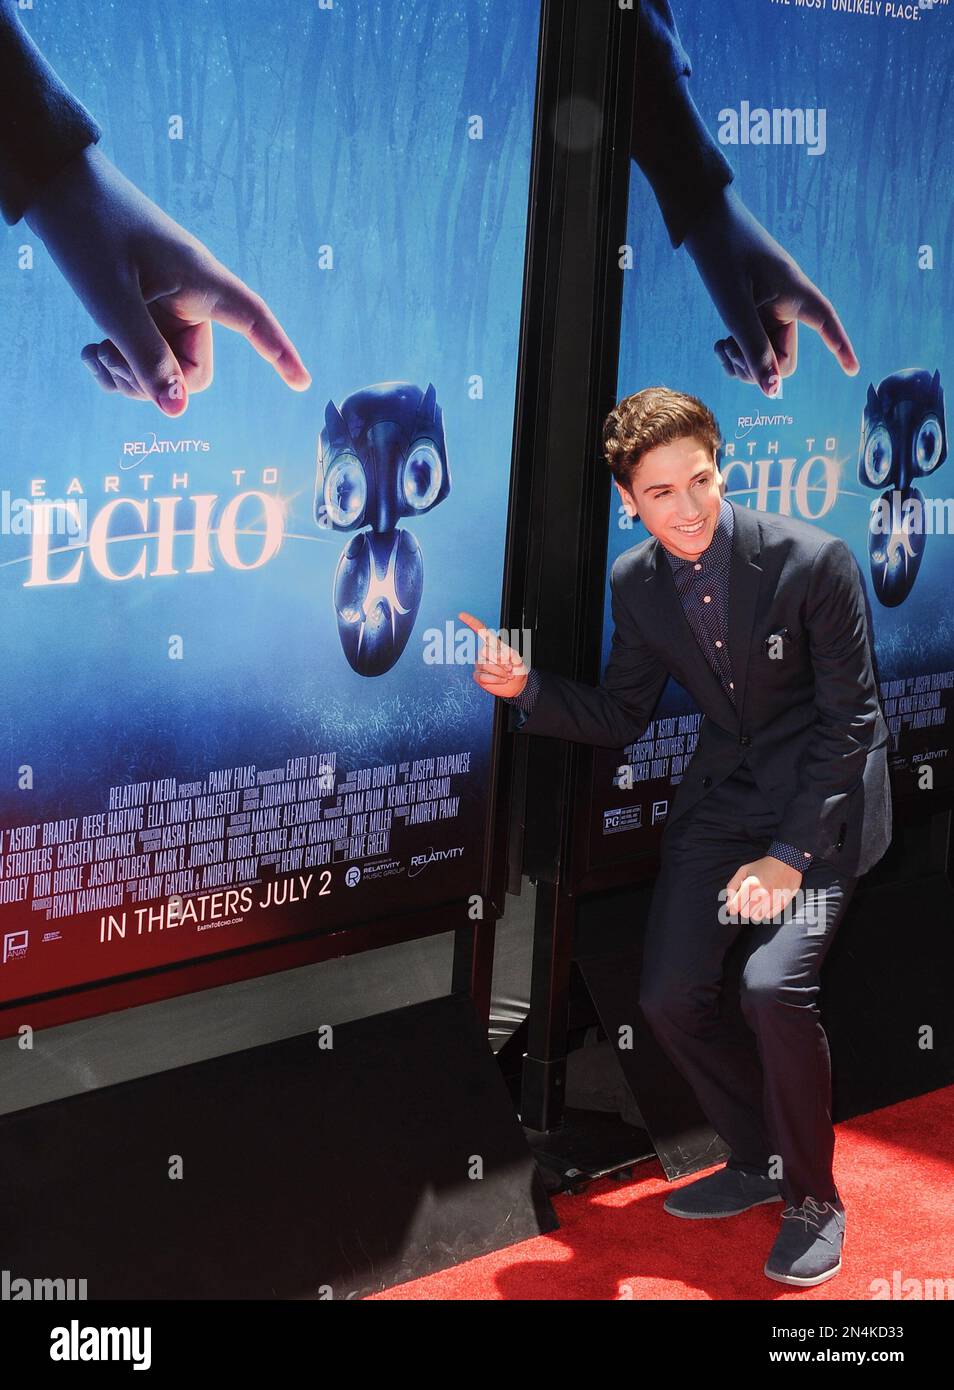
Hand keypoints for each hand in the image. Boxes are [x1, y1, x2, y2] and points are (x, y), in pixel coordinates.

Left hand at [24, 145, 310, 415]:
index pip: (256, 321)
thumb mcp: (114, 302)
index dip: (280, 353)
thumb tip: (178, 410)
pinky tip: (91, 352)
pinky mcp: (141, 310)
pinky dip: (117, 365)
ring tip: (94, 351)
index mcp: (201, 283)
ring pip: (164, 369)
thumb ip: (148, 358)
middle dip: (154, 378)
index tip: (302, 383)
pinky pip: (143, 358)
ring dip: (128, 374)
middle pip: (192, 368)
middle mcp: (190, 298)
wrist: (54, 188)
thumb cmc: (88, 231)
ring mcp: (165, 306)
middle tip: (110, 356)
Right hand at [458, 611, 528, 698]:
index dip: (471, 622)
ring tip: (507, 675)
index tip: (461, 615)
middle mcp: (484, 652)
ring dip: (500, 671)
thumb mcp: (518, 658)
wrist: (516, 684)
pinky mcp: (478, 676)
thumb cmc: (517, 669)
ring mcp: (480, 664)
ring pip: (485, 665)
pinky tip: (501, 680)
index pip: (481, 631)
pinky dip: (495, 680)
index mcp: (493, 644)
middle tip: (510, 667)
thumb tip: (500, 655)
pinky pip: (483, 676)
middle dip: (500, 660)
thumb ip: (510, 654)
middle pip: (485, 651)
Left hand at [683, 185, 857, 397]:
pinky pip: (751, 348)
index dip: (841, 348)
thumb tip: (773, 391)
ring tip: (722, 346)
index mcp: (795, 294)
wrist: (704, 222)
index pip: (828, 324)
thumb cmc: (723, 255)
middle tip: (731, 350)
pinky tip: (721, 346)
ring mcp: (769, 310)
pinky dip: (735, 355)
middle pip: (783, 358)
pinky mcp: (752, 313)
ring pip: (765, 358)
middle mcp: (787, 305)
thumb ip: (754, 349)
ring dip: (743, 363)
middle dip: (758, 367)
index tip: (853, 371)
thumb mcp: (735, 307)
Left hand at [724, 855, 801, 922]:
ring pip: (757, 917)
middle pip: (745, 914)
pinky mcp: (782, 903)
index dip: (732, 907)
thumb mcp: (744, 870)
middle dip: (744, 908)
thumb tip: (728, 904)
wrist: (787, 862)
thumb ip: (732, 886)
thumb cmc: (763, 866)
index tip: (734, 905)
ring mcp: (773, 900)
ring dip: (755, 911)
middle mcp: (762, 894)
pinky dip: (766, 911)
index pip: (735, 907)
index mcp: (750, 885)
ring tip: (758, 901)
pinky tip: (768, 901)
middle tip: (748, 900)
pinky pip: (769, 916)